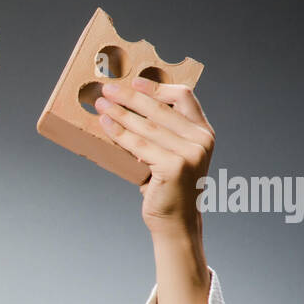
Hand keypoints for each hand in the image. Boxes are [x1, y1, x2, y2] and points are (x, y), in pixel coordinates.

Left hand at [94, 77, 215, 240]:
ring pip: (147, 126)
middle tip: (107, 89)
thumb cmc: (168, 188)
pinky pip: (139, 145)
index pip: (183, 97)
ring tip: (100, 105)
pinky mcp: (175, 166)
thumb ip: (163, 133)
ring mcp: (190, 153)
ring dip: (120, 113)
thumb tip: (128, 108)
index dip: (157, 87)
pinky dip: (119, 133)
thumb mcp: (171, 154)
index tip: (133, 82)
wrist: (175, 222)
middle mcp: (201, 139)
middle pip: (161, 108)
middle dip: (130, 97)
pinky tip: (105, 125)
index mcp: (203, 132)